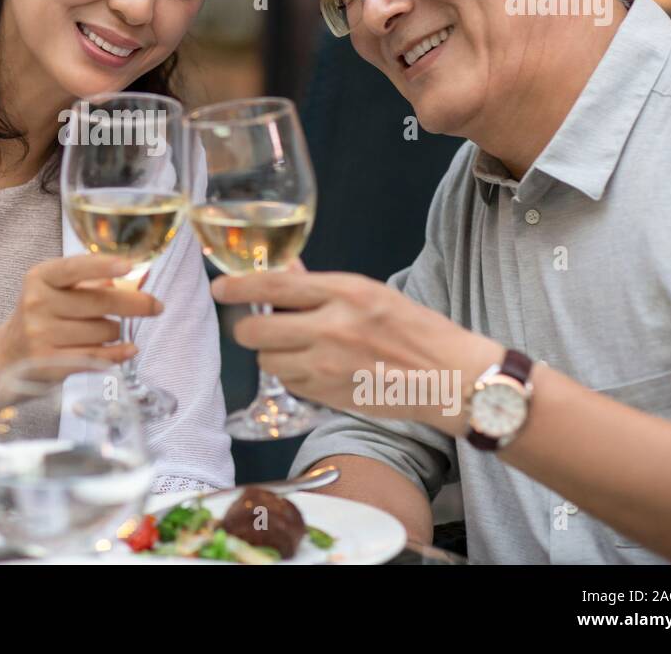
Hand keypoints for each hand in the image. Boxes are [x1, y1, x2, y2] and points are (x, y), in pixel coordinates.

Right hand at [0, 254, 162, 374]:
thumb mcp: (54, 291)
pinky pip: (97, 357)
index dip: (103, 265)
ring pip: (103, 331)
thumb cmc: (40, 317)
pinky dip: (118, 354)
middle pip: (99, 302)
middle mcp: (37, 303)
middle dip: (135, 304)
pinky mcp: (49, 363)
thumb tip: (130, 279)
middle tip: (156, 305)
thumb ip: (88, 282)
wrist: (6, 356)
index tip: (129, 265)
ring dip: (117, 332)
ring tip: (111, 332)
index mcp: (40, 278)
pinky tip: (129, 349)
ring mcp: (41, 334)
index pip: (74, 267)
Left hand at [211, 270, 499, 430]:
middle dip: (251, 330)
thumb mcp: (370, 294)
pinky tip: (317, 369)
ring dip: (273, 356)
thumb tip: (283, 273)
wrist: (450, 378)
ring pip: (267, 362)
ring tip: (299, 349)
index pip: (273, 286)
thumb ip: (321, 287)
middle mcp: (331, 328)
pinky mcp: (328, 396)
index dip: (238, 287)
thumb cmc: (416, 331)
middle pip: (256, 332)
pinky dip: (294, 377)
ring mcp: (327, 366)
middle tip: (262, 327)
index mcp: (344, 293)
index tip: (220, 288)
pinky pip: (289, 384)